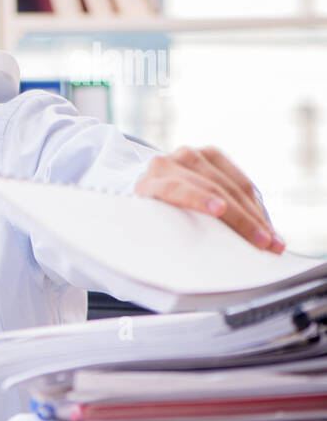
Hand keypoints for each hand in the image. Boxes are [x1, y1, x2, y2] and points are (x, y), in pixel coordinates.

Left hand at [135, 145, 284, 253]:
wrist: (148, 186)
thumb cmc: (151, 216)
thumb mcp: (150, 226)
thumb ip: (166, 234)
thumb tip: (200, 265)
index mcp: (148, 183)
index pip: (175, 189)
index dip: (198, 199)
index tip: (219, 210)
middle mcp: (169, 164)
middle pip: (212, 189)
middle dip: (242, 219)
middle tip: (262, 243)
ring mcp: (191, 156)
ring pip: (231, 185)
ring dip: (256, 215)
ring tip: (272, 239)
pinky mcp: (211, 155)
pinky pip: (240, 180)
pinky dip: (256, 205)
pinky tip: (266, 224)